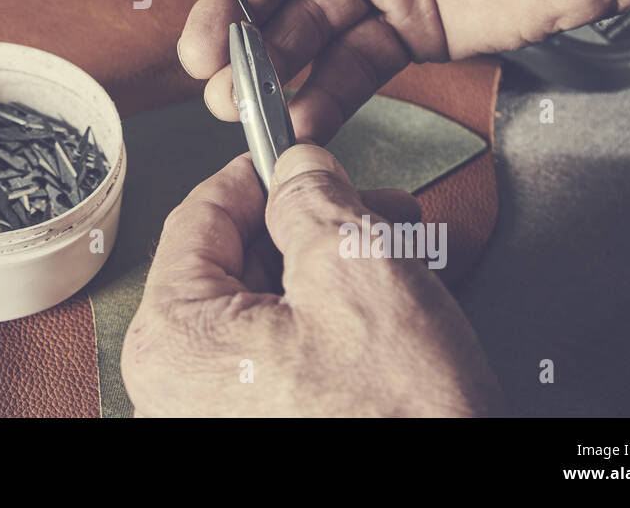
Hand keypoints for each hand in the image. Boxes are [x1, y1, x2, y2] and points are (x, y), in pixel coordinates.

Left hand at [121, 144, 502, 416]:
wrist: (454, 503)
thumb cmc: (400, 422)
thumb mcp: (358, 268)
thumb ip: (312, 198)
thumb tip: (297, 167)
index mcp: (174, 338)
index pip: (198, 218)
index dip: (257, 174)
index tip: (293, 156)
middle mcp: (177, 388)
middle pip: (235, 266)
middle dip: (310, 227)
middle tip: (367, 206)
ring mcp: (215, 418)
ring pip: (266, 310)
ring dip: (330, 272)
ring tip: (395, 254)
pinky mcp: (260, 431)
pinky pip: (281, 358)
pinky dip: (329, 324)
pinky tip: (382, 310)